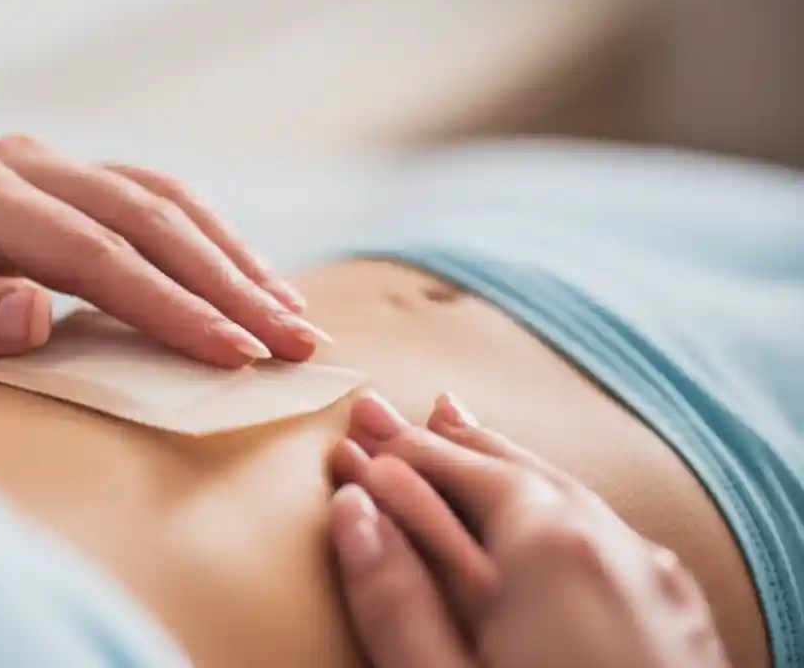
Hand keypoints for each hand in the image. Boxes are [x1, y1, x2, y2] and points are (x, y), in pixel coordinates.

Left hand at [0, 135, 327, 363]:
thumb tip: (34, 314)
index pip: (97, 253)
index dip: (170, 305)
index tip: (234, 356)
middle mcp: (20, 164)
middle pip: (147, 218)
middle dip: (227, 285)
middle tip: (295, 344)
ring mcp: (44, 167)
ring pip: (163, 200)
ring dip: (233, 259)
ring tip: (294, 317)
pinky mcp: (62, 185)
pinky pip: (152, 202)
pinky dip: (209, 242)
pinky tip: (251, 281)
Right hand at [327, 392, 728, 667]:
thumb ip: (395, 598)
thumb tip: (352, 514)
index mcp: (551, 549)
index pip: (453, 472)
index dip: (392, 455)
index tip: (348, 438)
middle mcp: (612, 544)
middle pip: (507, 468)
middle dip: (439, 440)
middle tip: (382, 412)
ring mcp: (654, 577)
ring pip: (560, 492)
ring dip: (497, 461)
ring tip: (454, 425)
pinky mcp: (676, 613)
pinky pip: (601, 529)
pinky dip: (550, 501)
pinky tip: (538, 504)